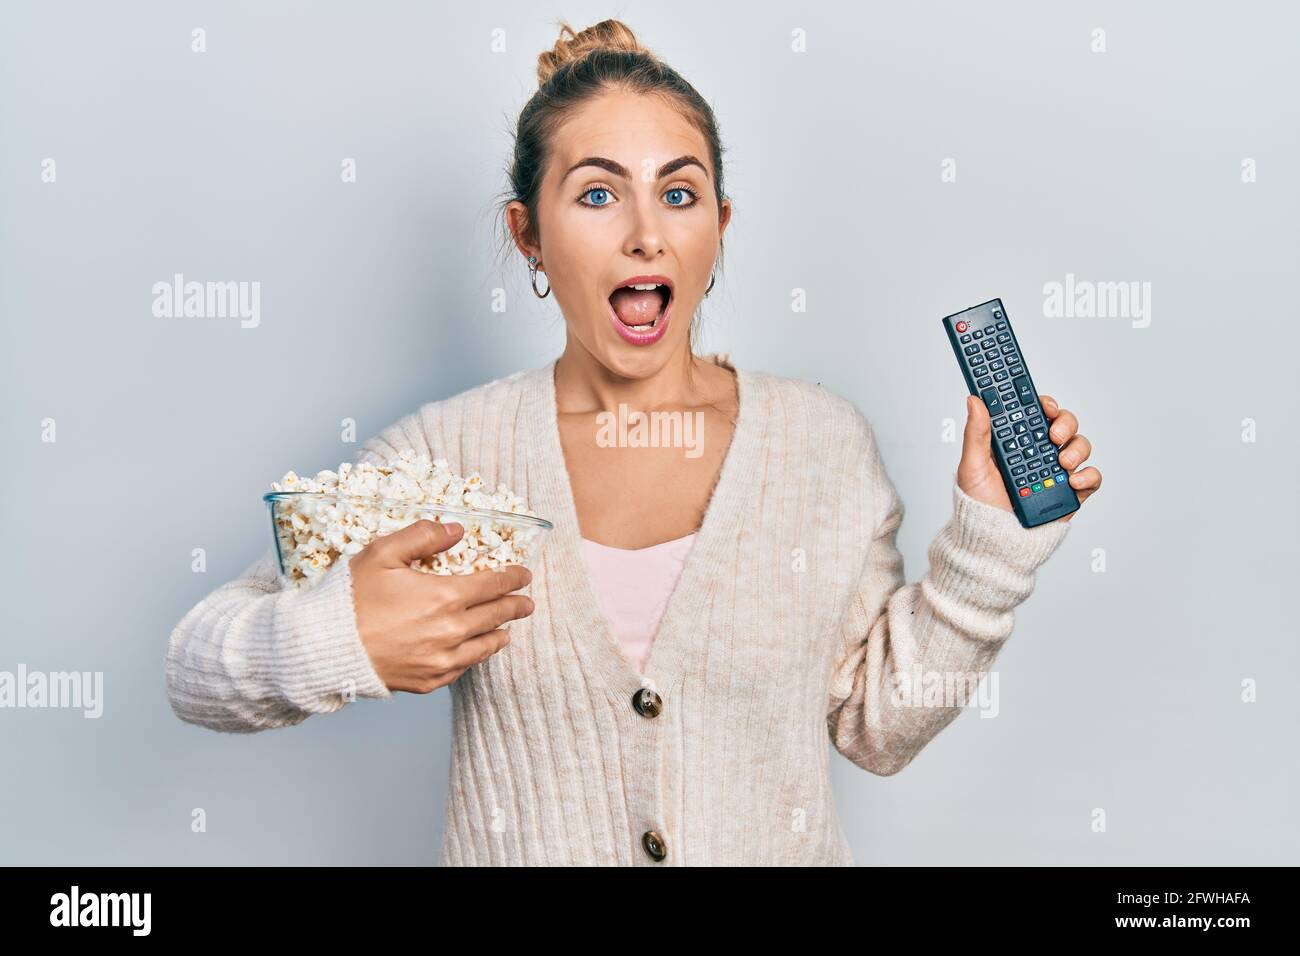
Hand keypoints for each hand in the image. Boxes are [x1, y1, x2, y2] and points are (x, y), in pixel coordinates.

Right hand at [349, 519, 535, 692]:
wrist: (325, 648)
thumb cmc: (350, 599)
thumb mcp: (383, 553)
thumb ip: (423, 535)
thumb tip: (456, 529)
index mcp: (445, 596)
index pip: (493, 585)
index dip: (512, 578)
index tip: (524, 574)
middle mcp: (451, 631)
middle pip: (496, 616)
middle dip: (515, 606)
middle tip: (526, 602)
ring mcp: (442, 659)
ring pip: (485, 646)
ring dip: (500, 634)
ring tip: (507, 629)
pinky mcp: (429, 680)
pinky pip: (464, 667)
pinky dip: (475, 656)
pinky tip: (476, 651)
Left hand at [957, 392, 1101, 521]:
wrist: (993, 543)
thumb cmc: (978, 506)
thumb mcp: (972, 467)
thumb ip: (976, 434)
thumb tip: (975, 400)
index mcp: (1015, 443)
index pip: (1034, 414)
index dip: (1043, 404)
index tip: (1045, 405)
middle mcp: (1039, 454)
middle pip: (1062, 425)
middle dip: (1064, 424)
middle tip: (1054, 435)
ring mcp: (1056, 473)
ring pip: (1079, 447)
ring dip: (1076, 449)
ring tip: (1062, 463)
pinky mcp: (1070, 493)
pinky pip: (1091, 478)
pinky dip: (1088, 476)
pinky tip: (1073, 481)